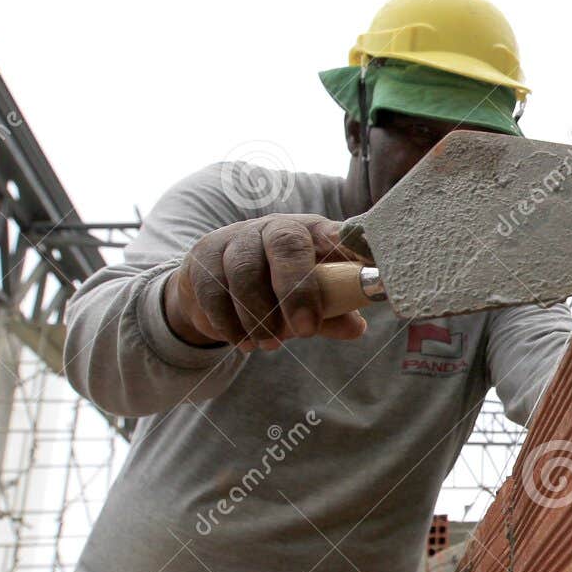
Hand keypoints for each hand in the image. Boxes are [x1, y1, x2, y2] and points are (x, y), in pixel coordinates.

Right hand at [162, 214, 367, 349]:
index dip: (351, 244)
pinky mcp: (204, 255)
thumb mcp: (311, 302)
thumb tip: (357, 327)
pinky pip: (213, 289)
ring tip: (270, 345)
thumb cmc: (276, 292)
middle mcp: (275, 227)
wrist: (215, 287)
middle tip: (306, 331)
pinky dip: (230, 323)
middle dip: (297, 289)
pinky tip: (243, 342)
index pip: (335, 231)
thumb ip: (333, 313)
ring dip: (259, 316)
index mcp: (312, 233)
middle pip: (286, 244)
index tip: (367, 263)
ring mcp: (237, 238)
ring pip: (245, 271)